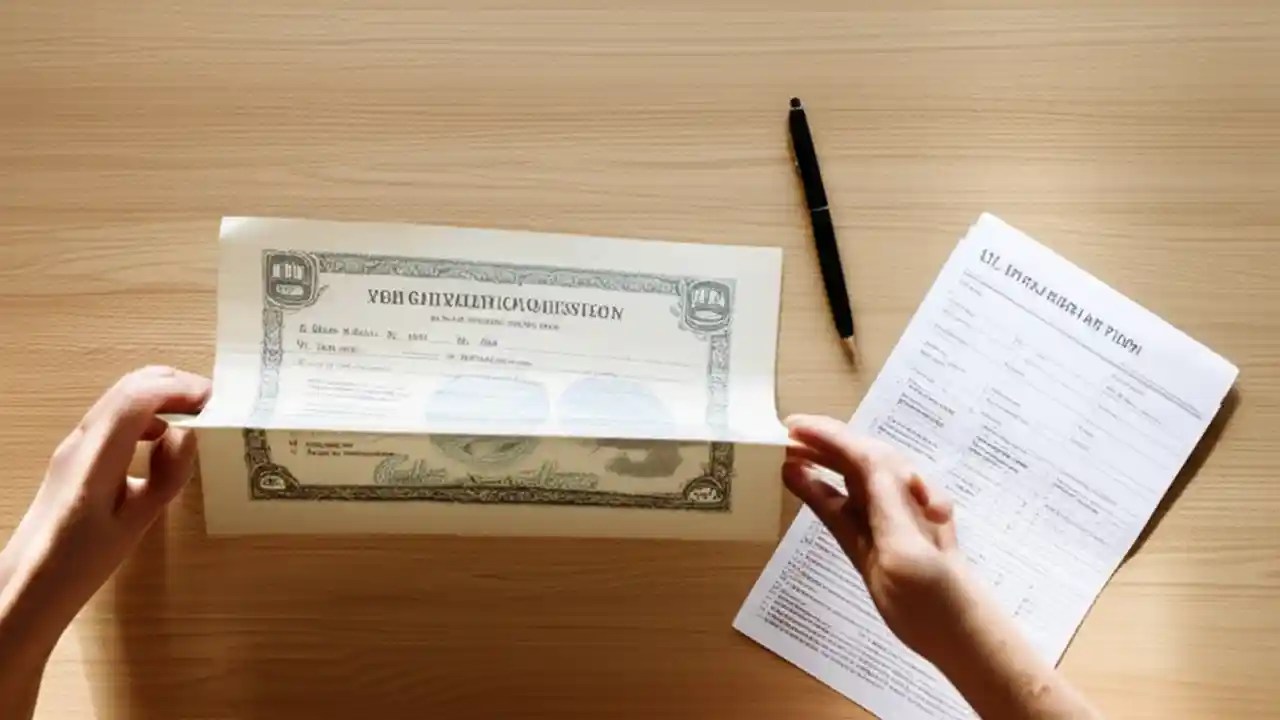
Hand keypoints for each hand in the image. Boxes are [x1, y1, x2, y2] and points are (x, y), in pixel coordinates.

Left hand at [0, 366, 209, 660]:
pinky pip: (117, 416)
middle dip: (176, 385)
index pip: (135, 399)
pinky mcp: (80, 453)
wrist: (30, 583)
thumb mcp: (135, 526)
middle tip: (214, 406)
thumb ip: (165, 478)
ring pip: (123, 397)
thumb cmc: (81, 563)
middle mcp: (81, 441)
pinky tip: (165, 439)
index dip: (179, 390)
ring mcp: (77, 444)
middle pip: (129, 386)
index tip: (216, 403)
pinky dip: (148, 412)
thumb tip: (189, 434)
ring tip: (198, 420)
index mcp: (94, 460)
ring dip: (163, 396)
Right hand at [782, 415, 1103, 719]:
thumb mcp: (908, 547)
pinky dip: (819, 492)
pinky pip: (841, 508)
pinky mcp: (870, 541)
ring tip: (785, 450)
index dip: (831, 436)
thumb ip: (885, 500)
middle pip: (855, 458)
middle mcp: (896, 499)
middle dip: (822, 441)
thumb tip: (862, 454)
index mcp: (908, 495)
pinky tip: (798, 483)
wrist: (956, 634)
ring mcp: (882, 519)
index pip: (864, 453)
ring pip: (846, 479)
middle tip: (782, 432)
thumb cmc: (936, 594)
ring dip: (818, 461)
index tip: (796, 426)